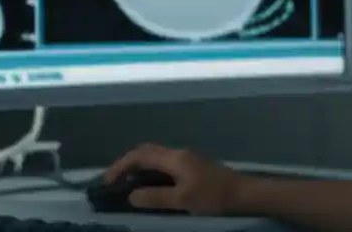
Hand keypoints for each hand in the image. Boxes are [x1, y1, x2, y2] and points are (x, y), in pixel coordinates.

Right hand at [102, 143, 246, 215]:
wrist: (243, 193)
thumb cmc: (213, 196)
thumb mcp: (182, 199)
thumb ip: (155, 197)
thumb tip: (131, 195)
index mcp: (174, 158)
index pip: (140, 155)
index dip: (120, 166)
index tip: (108, 181)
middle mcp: (179, 153)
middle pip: (146, 151)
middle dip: (127, 164)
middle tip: (113, 182)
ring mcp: (187, 159)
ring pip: (155, 157)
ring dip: (139, 167)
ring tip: (126, 184)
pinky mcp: (193, 166)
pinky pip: (164, 164)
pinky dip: (150, 171)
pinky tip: (149, 185)